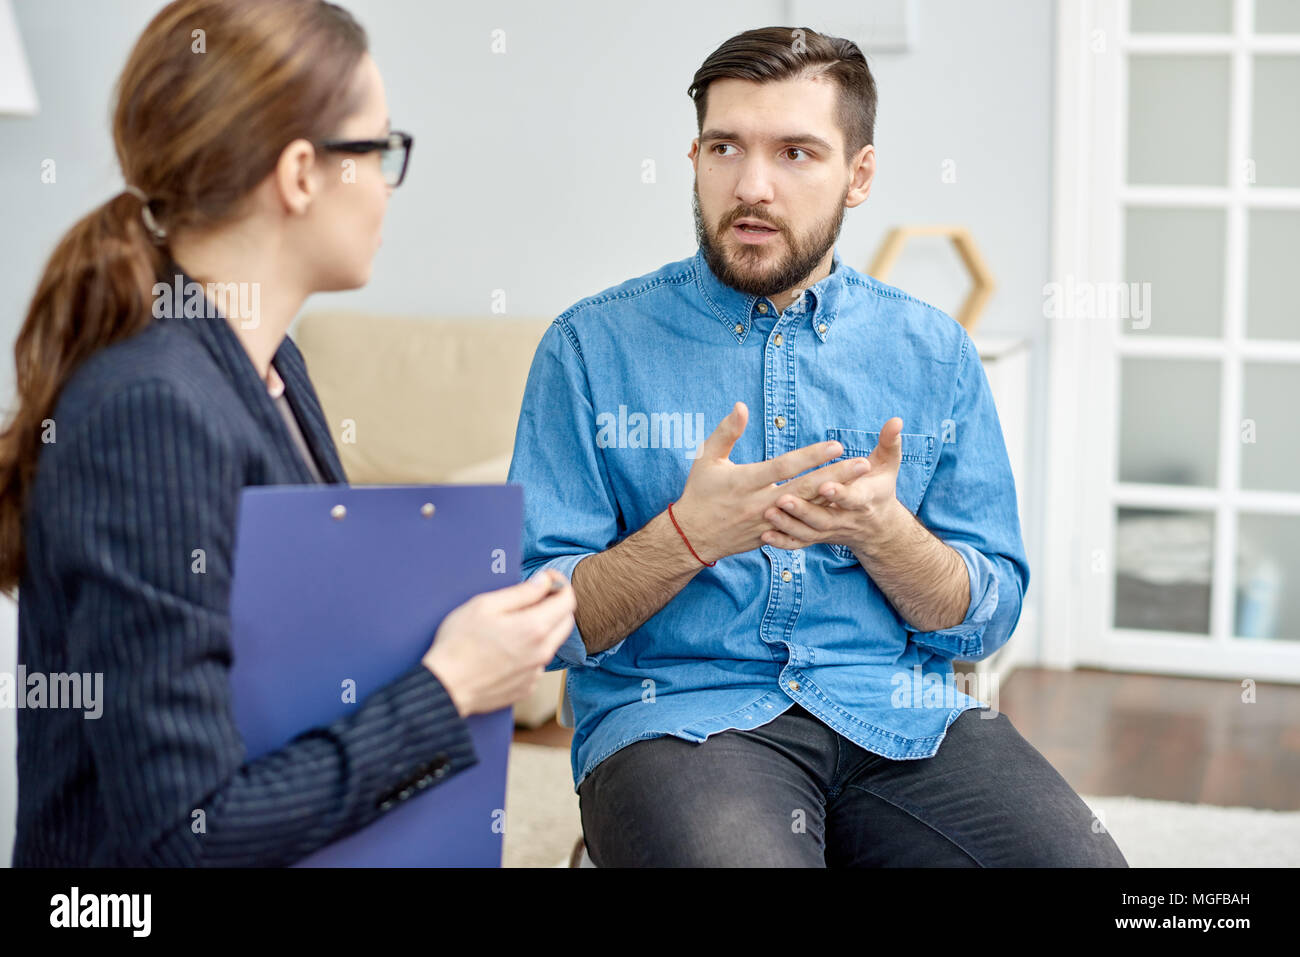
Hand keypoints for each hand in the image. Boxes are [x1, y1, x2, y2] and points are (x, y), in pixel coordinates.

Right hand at [422, 569, 575, 716]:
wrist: (446, 688)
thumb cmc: (459, 644)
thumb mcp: (485, 605)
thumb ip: (522, 592)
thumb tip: (544, 582)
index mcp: (535, 628)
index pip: (568, 601)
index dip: (560, 584)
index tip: (548, 579)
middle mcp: (542, 652)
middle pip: (566, 622)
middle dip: (555, 606)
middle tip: (532, 599)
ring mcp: (535, 672)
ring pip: (551, 643)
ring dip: (542, 630)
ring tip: (511, 626)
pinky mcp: (527, 687)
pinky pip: (537, 663)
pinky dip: (530, 652)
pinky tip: (505, 650)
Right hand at [670, 402, 871, 563]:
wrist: (692, 536)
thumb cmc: (699, 492)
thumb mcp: (706, 458)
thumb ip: (726, 432)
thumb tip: (741, 406)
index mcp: (746, 482)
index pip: (785, 467)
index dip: (811, 456)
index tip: (836, 446)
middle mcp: (760, 503)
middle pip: (805, 488)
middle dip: (837, 476)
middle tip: (863, 464)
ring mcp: (768, 522)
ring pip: (808, 509)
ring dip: (835, 496)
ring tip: (861, 484)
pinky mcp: (771, 535)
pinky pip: (801, 526)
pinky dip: (821, 517)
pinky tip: (842, 508)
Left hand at [761, 417, 909, 552]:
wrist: (878, 528)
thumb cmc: (879, 487)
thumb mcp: (888, 465)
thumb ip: (890, 442)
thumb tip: (896, 420)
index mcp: (865, 499)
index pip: (852, 498)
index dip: (840, 493)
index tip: (825, 485)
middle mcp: (847, 518)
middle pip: (825, 518)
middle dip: (804, 510)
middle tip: (783, 499)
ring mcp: (831, 531)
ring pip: (809, 532)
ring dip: (789, 525)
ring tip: (769, 514)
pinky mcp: (818, 537)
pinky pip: (800, 544)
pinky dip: (784, 543)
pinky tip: (765, 537)